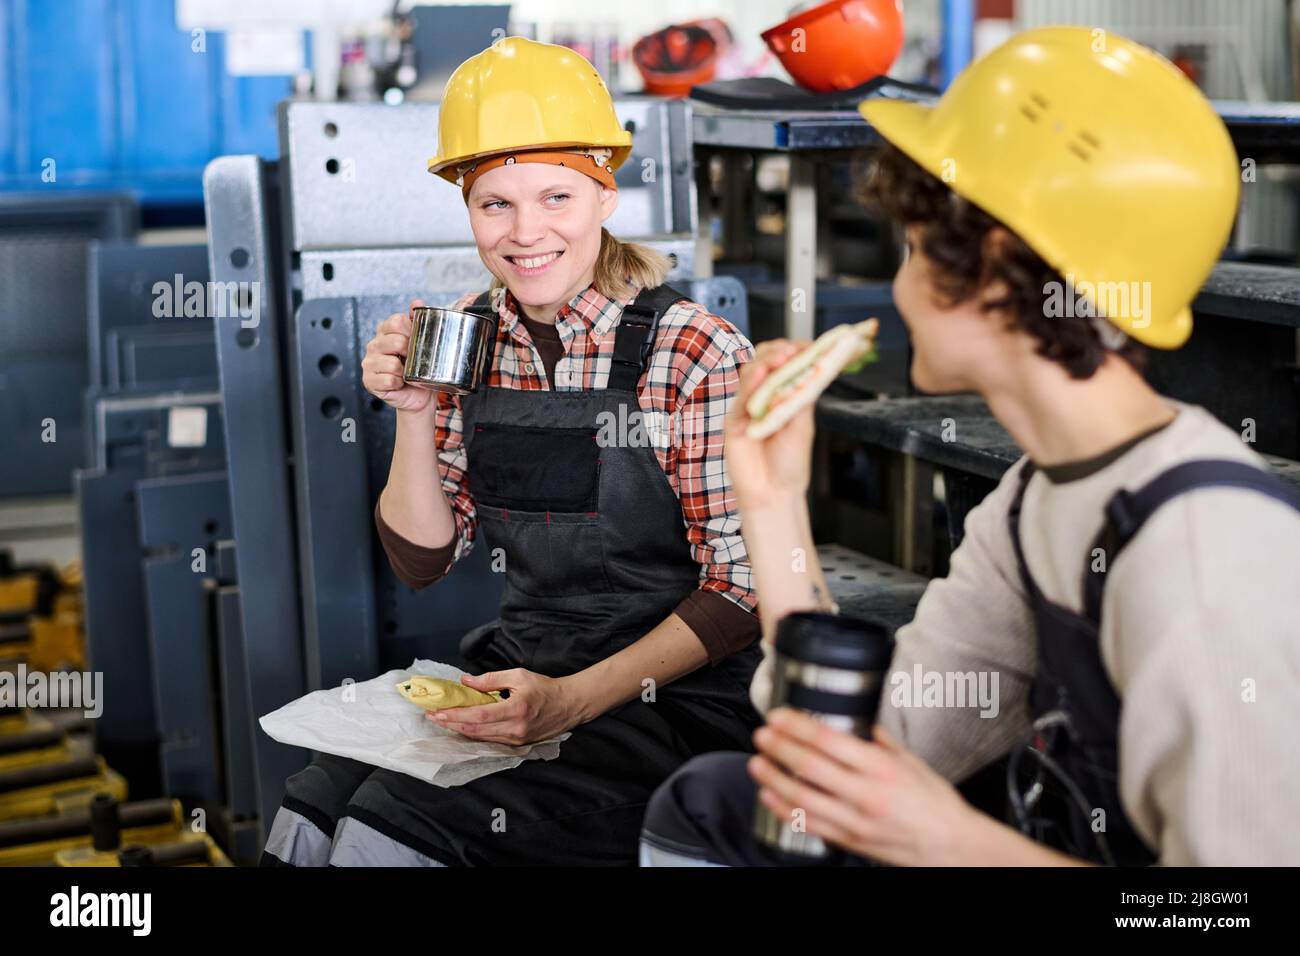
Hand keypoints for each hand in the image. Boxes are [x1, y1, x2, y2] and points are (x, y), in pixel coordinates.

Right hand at [362, 298, 434, 412]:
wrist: (420, 394)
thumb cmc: (420, 368)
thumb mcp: (421, 343)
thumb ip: (417, 321)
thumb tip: (416, 302)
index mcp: (385, 332)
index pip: (396, 321)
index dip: (410, 331)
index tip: (417, 342)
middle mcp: (374, 345)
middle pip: (396, 341)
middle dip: (410, 353)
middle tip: (413, 361)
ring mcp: (369, 363)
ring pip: (393, 364)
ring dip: (405, 372)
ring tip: (406, 374)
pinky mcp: (369, 381)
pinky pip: (388, 380)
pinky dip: (398, 384)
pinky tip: (399, 384)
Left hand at [426, 669, 585, 744]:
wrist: (569, 705)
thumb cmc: (545, 687)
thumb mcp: (519, 675)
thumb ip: (491, 679)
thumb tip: (466, 681)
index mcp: (515, 710)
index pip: (477, 716)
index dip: (455, 715)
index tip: (437, 712)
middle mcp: (514, 729)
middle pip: (475, 731)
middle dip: (451, 724)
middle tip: (433, 716)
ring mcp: (516, 740)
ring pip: (480, 738)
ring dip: (460, 731)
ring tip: (443, 721)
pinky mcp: (517, 744)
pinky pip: (490, 740)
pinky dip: (474, 734)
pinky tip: (463, 728)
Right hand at [724, 339, 816, 513]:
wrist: (774, 494)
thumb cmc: (789, 464)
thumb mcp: (802, 425)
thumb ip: (801, 396)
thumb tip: (812, 366)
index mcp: (782, 397)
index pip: (784, 365)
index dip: (794, 351)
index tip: (809, 345)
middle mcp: (763, 399)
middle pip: (764, 363)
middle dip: (778, 351)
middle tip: (793, 350)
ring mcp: (747, 409)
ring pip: (750, 375)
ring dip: (765, 362)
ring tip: (780, 359)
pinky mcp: (733, 422)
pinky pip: (740, 398)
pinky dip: (750, 384)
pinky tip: (761, 376)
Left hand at [748, 708, 991, 865]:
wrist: (952, 846)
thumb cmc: (935, 803)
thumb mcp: (912, 762)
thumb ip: (881, 740)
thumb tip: (857, 721)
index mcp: (882, 768)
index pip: (829, 741)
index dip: (798, 726)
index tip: (779, 716)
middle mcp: (866, 795)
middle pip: (810, 767)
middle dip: (780, 748)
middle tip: (762, 734)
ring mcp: (856, 822)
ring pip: (803, 799)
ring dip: (773, 779)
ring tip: (756, 762)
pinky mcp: (850, 842)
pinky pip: (810, 825)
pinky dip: (785, 810)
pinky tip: (769, 796)